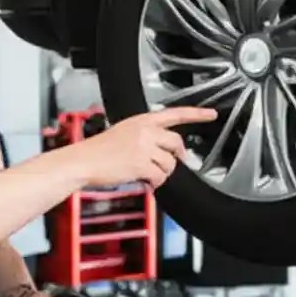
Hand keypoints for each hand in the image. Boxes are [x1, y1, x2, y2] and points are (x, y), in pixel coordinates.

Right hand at [69, 106, 218, 188]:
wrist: (84, 161)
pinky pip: (160, 177)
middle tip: (170, 164)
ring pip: (170, 164)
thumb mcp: (123, 133)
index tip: (212, 114)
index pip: (175, 114)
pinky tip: (144, 182)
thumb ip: (144, 136)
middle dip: (177, 157)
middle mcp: (146, 131)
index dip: (196, 114)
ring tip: (146, 174)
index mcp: (141, 120)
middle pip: (177, 143)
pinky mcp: (142, 163)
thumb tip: (161, 151)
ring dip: (161, 173)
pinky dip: (155, 183)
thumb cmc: (98, 150)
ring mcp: (145, 147)